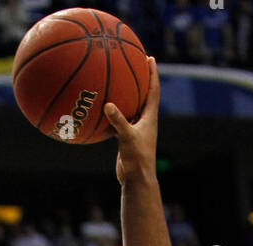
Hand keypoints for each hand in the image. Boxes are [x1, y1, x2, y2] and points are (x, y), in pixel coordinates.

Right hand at [105, 57, 159, 184]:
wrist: (137, 180)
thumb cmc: (137, 159)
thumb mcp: (128, 138)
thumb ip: (119, 121)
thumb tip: (108, 104)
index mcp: (150, 117)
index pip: (153, 90)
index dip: (152, 73)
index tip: (149, 57)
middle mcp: (144, 121)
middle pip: (143, 94)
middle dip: (139, 78)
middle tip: (133, 62)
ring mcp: (135, 129)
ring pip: (129, 107)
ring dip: (124, 95)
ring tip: (115, 81)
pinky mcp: (126, 138)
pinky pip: (117, 121)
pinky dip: (110, 114)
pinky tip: (99, 108)